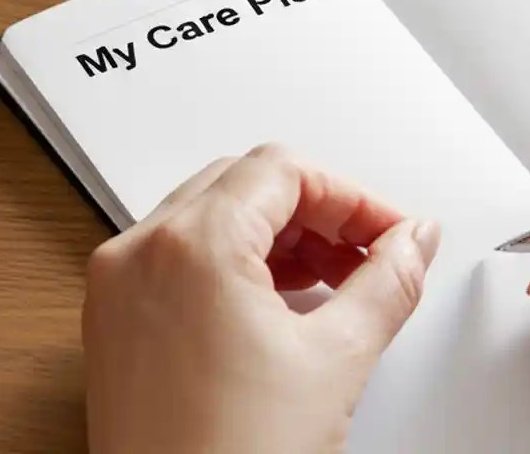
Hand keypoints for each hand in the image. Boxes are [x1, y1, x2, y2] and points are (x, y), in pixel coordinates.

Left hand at [83, 144, 439, 453]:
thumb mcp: (338, 359)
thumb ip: (389, 280)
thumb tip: (414, 241)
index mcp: (188, 247)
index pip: (282, 170)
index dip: (351, 196)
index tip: (391, 232)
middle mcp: (137, 255)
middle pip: (245, 185)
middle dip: (319, 212)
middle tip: (372, 254)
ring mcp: (117, 290)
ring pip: (212, 218)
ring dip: (281, 237)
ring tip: (337, 283)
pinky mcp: (115, 326)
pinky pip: (182, 260)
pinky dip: (239, 266)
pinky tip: (285, 307)